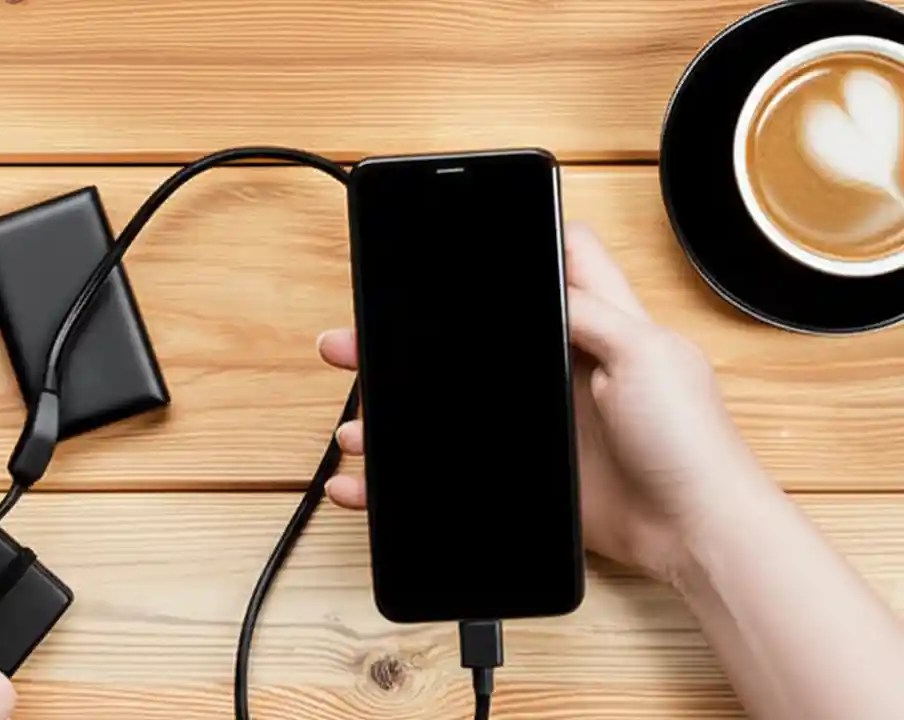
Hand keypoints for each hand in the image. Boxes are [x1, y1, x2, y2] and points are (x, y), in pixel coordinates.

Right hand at [320, 222, 776, 582]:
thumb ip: (590, 311)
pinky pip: (461, 460)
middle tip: (360, 335)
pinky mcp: (531, 466)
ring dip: (401, 406)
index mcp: (601, 320)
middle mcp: (567, 362)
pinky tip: (376, 477)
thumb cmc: (690, 439)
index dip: (512, 242)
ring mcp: (544, 416)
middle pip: (478, 329)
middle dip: (413, 331)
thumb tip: (535, 282)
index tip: (452, 241)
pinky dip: (416, 469)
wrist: (694, 530)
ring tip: (357, 421)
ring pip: (456, 396)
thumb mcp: (647, 353)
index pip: (556, 258)